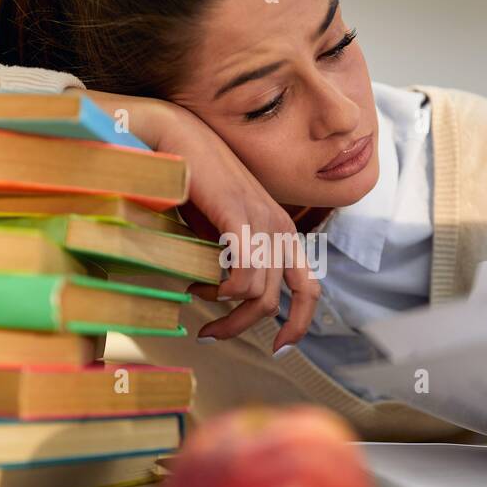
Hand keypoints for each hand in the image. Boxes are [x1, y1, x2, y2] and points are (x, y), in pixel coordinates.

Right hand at [71, 89, 319, 351]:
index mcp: (284, 231)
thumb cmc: (195, 184)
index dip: (298, 324)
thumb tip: (228, 298)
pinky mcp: (240, 217)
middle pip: (277, 301)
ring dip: (223, 310)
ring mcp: (264, 221)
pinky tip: (198, 285)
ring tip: (195, 296)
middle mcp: (282, 228)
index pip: (309, 290)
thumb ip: (234, 259)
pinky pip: (244, 275)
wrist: (176, 139)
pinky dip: (222, 291)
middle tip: (210, 335)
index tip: (277, 348)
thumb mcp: (222, 230)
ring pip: (257, 295)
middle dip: (243, 326)